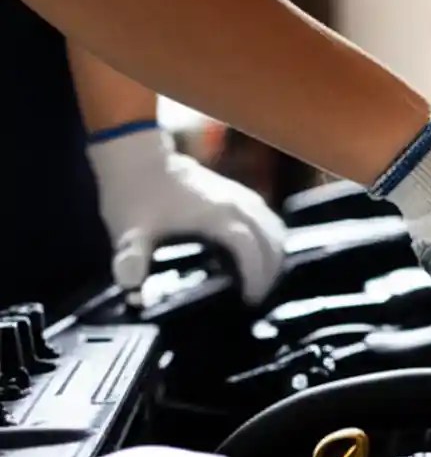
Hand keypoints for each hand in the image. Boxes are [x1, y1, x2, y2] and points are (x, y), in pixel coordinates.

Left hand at [87, 126, 285, 304]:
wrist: (135, 155)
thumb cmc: (133, 193)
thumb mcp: (129, 231)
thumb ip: (132, 261)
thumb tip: (132, 291)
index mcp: (218, 217)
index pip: (251, 251)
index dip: (255, 278)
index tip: (250, 300)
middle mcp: (237, 205)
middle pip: (270, 242)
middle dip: (269, 272)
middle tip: (257, 297)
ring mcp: (239, 195)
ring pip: (274, 228)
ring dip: (275, 255)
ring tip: (264, 279)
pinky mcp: (236, 191)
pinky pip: (267, 218)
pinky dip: (271, 238)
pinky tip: (261, 251)